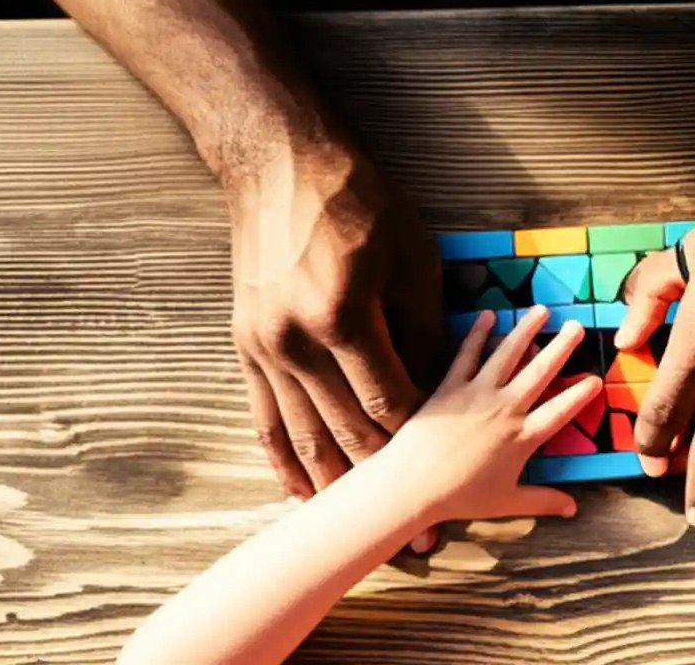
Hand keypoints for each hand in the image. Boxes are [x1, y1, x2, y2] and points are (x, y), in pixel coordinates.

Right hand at [228, 146, 444, 504]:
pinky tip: (300, 490)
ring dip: (333, 485)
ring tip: (360, 527)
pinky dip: (284, 459)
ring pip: (302, 435)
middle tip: (418, 528)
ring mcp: (263, 347)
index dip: (420, 448)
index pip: (390, 405)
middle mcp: (295, 342)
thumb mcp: (415, 262)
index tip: (449, 481)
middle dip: (384, 484)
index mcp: (343, 318)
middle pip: (346, 433)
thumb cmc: (360, 204)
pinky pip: (265, 418)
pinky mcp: (244, 346)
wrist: (278, 165)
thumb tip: (442, 393)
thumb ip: (428, 335)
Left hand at [388, 306, 600, 523]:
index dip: (580, 395)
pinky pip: (467, 355)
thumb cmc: (460, 497)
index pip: (560, 411)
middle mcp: (506, 410)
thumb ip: (543, 502)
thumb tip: (573, 510)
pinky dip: (478, 334)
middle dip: (561, 348)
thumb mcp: (507, 502)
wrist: (412, 485)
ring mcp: (478, 395)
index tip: (597, 379)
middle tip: (576, 327)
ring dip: (526, 330)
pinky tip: (488, 315)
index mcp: (523, 438)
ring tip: (541, 309)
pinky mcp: (451, 387)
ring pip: (508, 355)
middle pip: (540, 373)